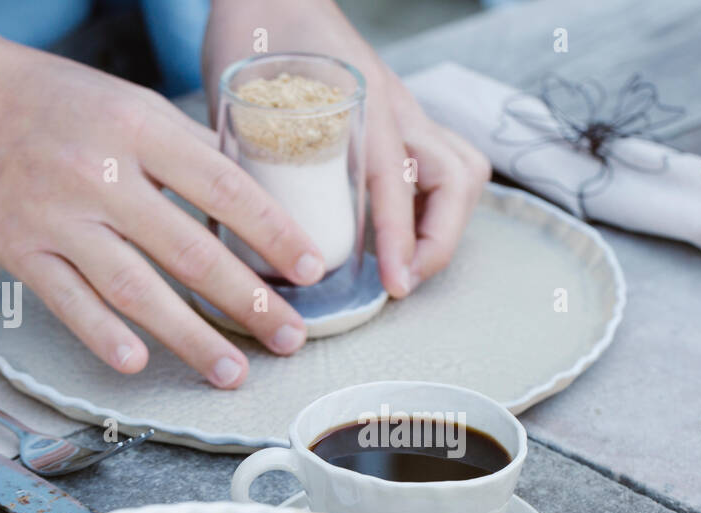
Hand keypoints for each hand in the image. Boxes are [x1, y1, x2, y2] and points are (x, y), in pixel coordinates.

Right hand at [0, 32, 325, 385]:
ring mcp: (59, 216)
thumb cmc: (50, 99)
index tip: (311, 269)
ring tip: (231, 372)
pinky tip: (137, 364)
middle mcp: (102, 174)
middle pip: (190, 250)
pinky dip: (103, 335)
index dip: (274, 233)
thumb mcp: (130, 104)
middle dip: (248, 302)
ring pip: (136, 288)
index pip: (224, 188)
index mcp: (140, 130)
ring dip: (189, 337)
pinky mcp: (19, 248)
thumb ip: (187, 149)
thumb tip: (254, 192)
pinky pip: (68, 301)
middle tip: (289, 338)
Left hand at [203, 0, 490, 297]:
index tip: (394, 286)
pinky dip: (434, 205)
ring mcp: (405, 111)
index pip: (396, 182)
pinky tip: (401, 231)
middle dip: (439, 241)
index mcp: (362, 103)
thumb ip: (248, 166)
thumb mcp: (241, 102)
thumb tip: (237, 240)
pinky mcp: (402, 118)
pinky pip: (444, 163)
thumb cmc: (254, 36)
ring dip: (446, 223)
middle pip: (457, 178)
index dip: (400, 242)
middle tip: (401, 281)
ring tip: (408, 261)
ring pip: (463, 170)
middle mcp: (396, 107)